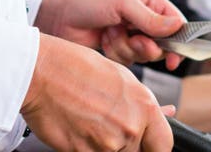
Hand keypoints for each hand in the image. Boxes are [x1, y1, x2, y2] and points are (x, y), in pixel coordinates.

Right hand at [23, 34, 174, 151]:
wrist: (43, 72)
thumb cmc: (78, 67)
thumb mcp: (120, 77)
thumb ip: (143, 103)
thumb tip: (167, 113)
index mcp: (143, 105)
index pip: (164, 144)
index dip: (156, 146)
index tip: (149, 145)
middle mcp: (129, 127)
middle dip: (128, 144)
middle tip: (110, 125)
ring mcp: (106, 145)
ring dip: (107, 146)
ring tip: (92, 122)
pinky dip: (88, 148)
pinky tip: (80, 127)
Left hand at [35, 0, 185, 69]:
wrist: (58, 15)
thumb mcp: (124, 3)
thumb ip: (151, 18)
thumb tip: (178, 26)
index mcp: (148, 0)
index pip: (174, 21)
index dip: (178, 40)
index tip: (173, 57)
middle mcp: (142, 18)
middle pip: (161, 43)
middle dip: (146, 46)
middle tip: (135, 41)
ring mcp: (129, 34)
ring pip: (143, 54)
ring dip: (126, 47)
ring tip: (112, 34)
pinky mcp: (117, 48)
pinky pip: (127, 60)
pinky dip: (116, 53)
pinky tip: (104, 40)